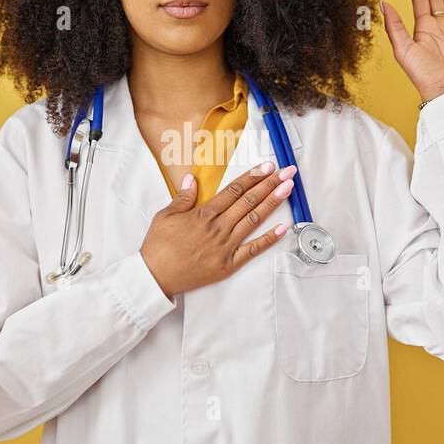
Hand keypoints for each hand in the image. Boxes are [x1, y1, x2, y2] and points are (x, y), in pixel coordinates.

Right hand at [140, 162, 297, 298]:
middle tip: (287, 171)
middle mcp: (218, 227)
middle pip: (249, 201)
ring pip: (254, 220)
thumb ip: (182, 197)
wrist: (155, 276)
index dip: (252, 176)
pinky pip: (253, 250)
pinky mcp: (229, 264)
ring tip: (288, 189)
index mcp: (203, 214)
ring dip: (272, 203)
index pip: (234, 190)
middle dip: (269, 184)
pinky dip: (269, 239)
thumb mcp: (165, 216)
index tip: (267, 166)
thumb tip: (192, 179)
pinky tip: (283, 227)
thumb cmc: (158, 246)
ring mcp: (226, 246)